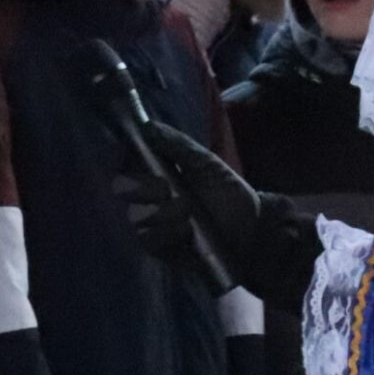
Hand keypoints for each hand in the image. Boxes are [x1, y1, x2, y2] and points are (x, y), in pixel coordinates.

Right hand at [135, 115, 324, 304]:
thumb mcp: (207, 164)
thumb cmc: (227, 192)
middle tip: (166, 188)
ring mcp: (152, 224)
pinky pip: (148, 240)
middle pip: (122, 189)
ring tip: (187, 211)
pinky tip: (185, 230)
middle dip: (143, 187)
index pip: (127, 164)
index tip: (138, 158)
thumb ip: (179, 146)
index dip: (126, 160)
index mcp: (157, 174)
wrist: (250, 228)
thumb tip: (149, 126)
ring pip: (136, 216)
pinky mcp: (160, 249)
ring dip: (161, 212)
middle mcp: (148, 198)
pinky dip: (166, 233)